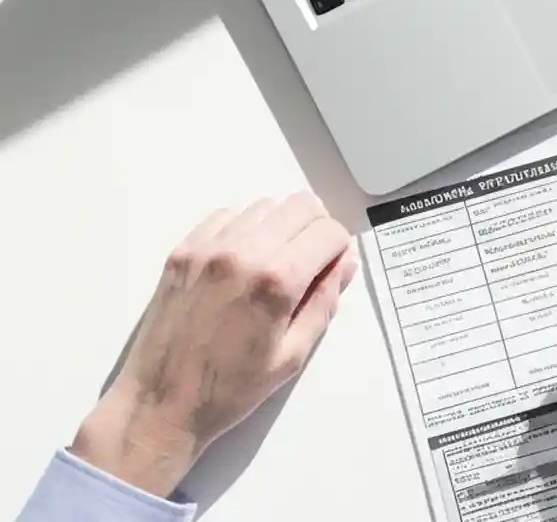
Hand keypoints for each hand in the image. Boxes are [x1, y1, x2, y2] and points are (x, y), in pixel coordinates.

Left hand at [71, 193, 356, 496]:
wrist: (159, 404)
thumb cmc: (231, 390)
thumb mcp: (293, 355)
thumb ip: (324, 302)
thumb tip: (344, 264)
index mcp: (276, 282)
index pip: (328, 232)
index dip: (338, 250)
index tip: (329, 271)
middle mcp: (242, 253)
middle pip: (300, 206)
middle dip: (315, 230)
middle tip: (309, 264)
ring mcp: (207, 248)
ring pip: (265, 207)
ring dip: (280, 228)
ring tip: (272, 267)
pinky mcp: (181, 251)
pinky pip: (227, 216)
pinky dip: (244, 230)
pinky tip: (241, 264)